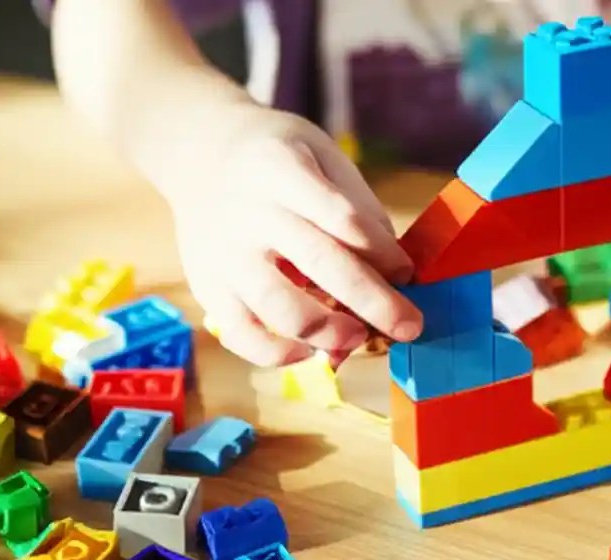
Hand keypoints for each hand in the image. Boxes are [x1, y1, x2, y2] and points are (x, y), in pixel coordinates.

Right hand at [167, 101, 422, 366]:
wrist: (200, 155)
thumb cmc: (279, 161)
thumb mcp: (321, 156)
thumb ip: (358, 209)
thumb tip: (393, 274)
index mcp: (283, 170)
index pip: (343, 219)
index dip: (382, 253)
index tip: (407, 273)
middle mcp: (251, 213)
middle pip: (320, 264)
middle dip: (374, 302)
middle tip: (410, 326)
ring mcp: (225, 254)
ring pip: (280, 307)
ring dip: (330, 331)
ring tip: (358, 336)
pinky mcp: (208, 287)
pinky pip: (243, 335)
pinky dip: (279, 354)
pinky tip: (309, 350)